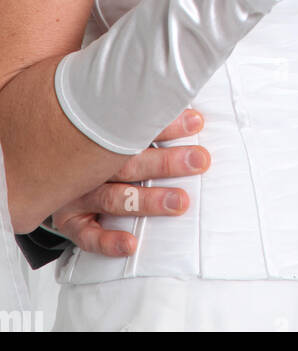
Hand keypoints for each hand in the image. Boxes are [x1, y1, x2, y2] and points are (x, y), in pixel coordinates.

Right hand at [50, 109, 209, 257]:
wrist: (45, 164)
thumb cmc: (92, 145)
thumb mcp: (109, 126)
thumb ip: (139, 117)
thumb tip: (185, 106)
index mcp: (95, 134)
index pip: (132, 128)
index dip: (166, 125)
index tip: (196, 122)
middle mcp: (86, 164)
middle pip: (127, 163)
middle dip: (166, 162)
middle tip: (199, 160)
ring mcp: (76, 193)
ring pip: (113, 197)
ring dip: (148, 200)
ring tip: (180, 202)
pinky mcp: (70, 222)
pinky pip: (87, 235)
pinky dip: (109, 241)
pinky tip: (131, 244)